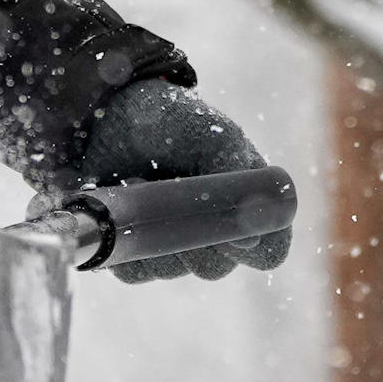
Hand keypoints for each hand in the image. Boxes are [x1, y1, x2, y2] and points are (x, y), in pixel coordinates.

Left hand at [70, 79, 294, 283]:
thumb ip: (238, 179)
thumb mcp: (216, 138)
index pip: (268, 252)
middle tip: (174, 208)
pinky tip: (120, 204)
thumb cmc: (174, 122)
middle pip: (213, 268)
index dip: (255, 251)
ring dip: (152, 234)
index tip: (232, 235)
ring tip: (140, 184)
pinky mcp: (131, 248)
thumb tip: (250, 242)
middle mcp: (208, 232)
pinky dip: (124, 240)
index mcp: (241, 205)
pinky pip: (131, 270)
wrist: (115, 111)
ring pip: (169, 271)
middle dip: (192, 243)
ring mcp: (169, 243)